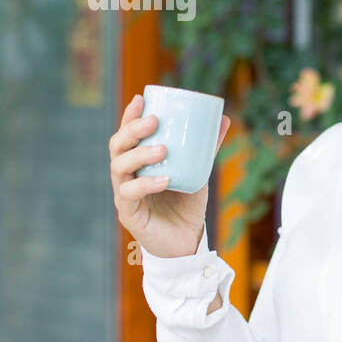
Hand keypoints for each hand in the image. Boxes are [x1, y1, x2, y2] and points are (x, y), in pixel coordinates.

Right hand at [109, 92, 229, 258]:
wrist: (186, 242)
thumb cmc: (186, 204)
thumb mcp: (198, 171)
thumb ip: (206, 148)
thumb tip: (224, 119)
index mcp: (138, 162)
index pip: (127, 135)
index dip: (130, 117)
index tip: (141, 99)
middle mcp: (126, 176)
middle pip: (117, 147)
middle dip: (132, 130)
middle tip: (154, 122)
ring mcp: (124, 195)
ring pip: (119, 168)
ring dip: (140, 155)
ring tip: (162, 150)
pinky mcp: (129, 214)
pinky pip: (130, 195)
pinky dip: (146, 184)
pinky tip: (164, 179)